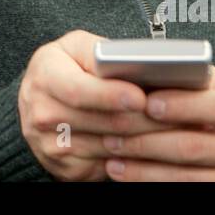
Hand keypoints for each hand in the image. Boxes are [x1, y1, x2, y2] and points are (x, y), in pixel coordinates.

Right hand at [18, 30, 178, 180]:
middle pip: (103, 122)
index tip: (141, 97)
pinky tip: (153, 147)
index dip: (112, 95)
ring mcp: (51, 145)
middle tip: (177, 115)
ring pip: (111, 147)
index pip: (79, 90)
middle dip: (145, 120)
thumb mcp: (76, 47)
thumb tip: (135, 64)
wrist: (37, 101)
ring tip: (175, 130)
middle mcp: (42, 113)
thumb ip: (100, 52)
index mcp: (45, 76)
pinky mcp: (65, 167)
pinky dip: (135, 159)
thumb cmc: (64, 68)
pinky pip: (108, 166)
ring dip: (147, 141)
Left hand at [102, 65, 214, 180]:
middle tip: (112, 132)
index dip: (180, 105)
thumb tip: (151, 71)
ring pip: (186, 176)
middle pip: (193, 146)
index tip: (146, 102)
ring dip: (142, 167)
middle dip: (146, 140)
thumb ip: (199, 84)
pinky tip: (130, 174)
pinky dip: (152, 182)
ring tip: (113, 156)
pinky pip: (187, 191)